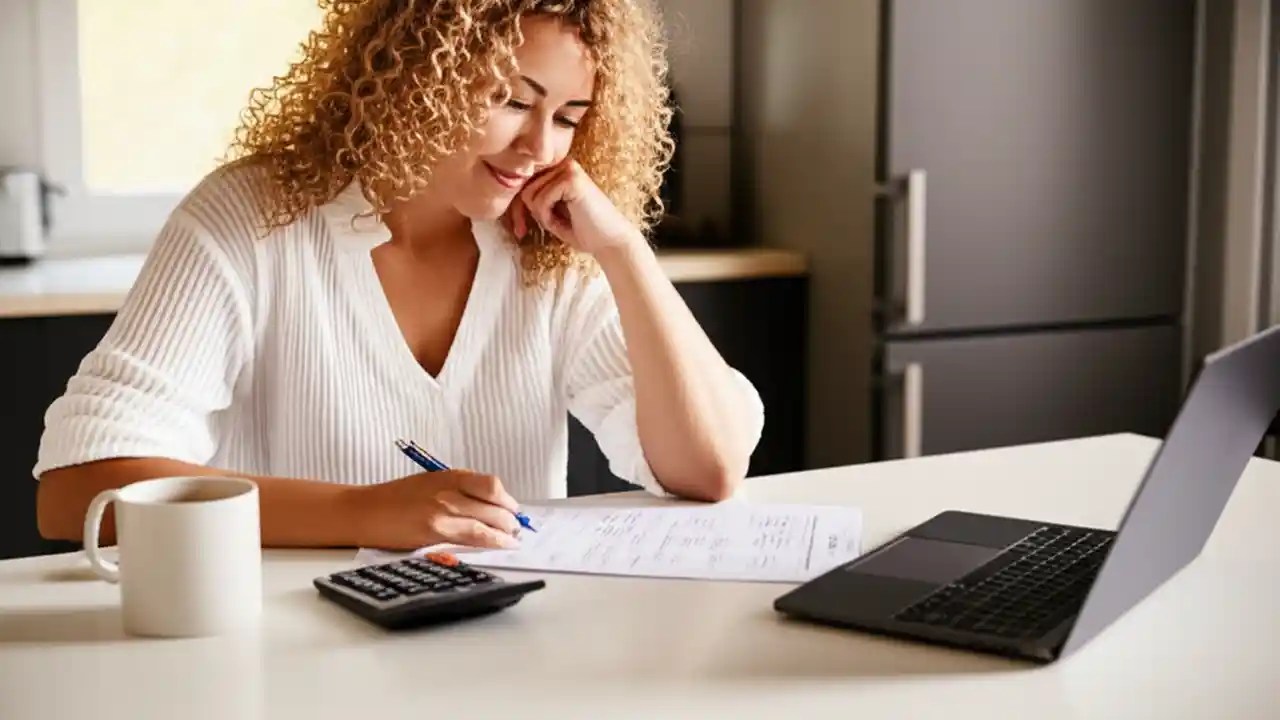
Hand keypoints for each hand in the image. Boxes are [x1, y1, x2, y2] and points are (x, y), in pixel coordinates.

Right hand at [347, 470, 522, 550]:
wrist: (364, 511)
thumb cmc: (395, 498)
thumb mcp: (430, 483)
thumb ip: (458, 490)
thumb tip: (488, 505)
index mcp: (450, 476)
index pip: (492, 485)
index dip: (508, 501)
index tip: (513, 510)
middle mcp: (449, 491)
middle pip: (495, 506)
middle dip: (510, 520)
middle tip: (516, 528)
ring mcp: (443, 512)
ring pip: (488, 524)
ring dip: (506, 534)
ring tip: (511, 539)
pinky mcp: (435, 532)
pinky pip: (473, 538)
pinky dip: (492, 543)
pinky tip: (500, 546)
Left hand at [507, 159, 641, 254]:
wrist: (609, 241)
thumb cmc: (581, 229)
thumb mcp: (548, 213)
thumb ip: (531, 200)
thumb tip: (502, 191)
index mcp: (559, 169)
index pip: (524, 182)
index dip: (517, 207)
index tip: (520, 229)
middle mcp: (563, 163)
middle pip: (523, 186)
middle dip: (526, 213)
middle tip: (537, 228)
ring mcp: (568, 168)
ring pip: (530, 193)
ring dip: (540, 216)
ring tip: (558, 223)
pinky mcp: (572, 178)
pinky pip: (541, 199)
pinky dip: (547, 216)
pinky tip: (563, 220)